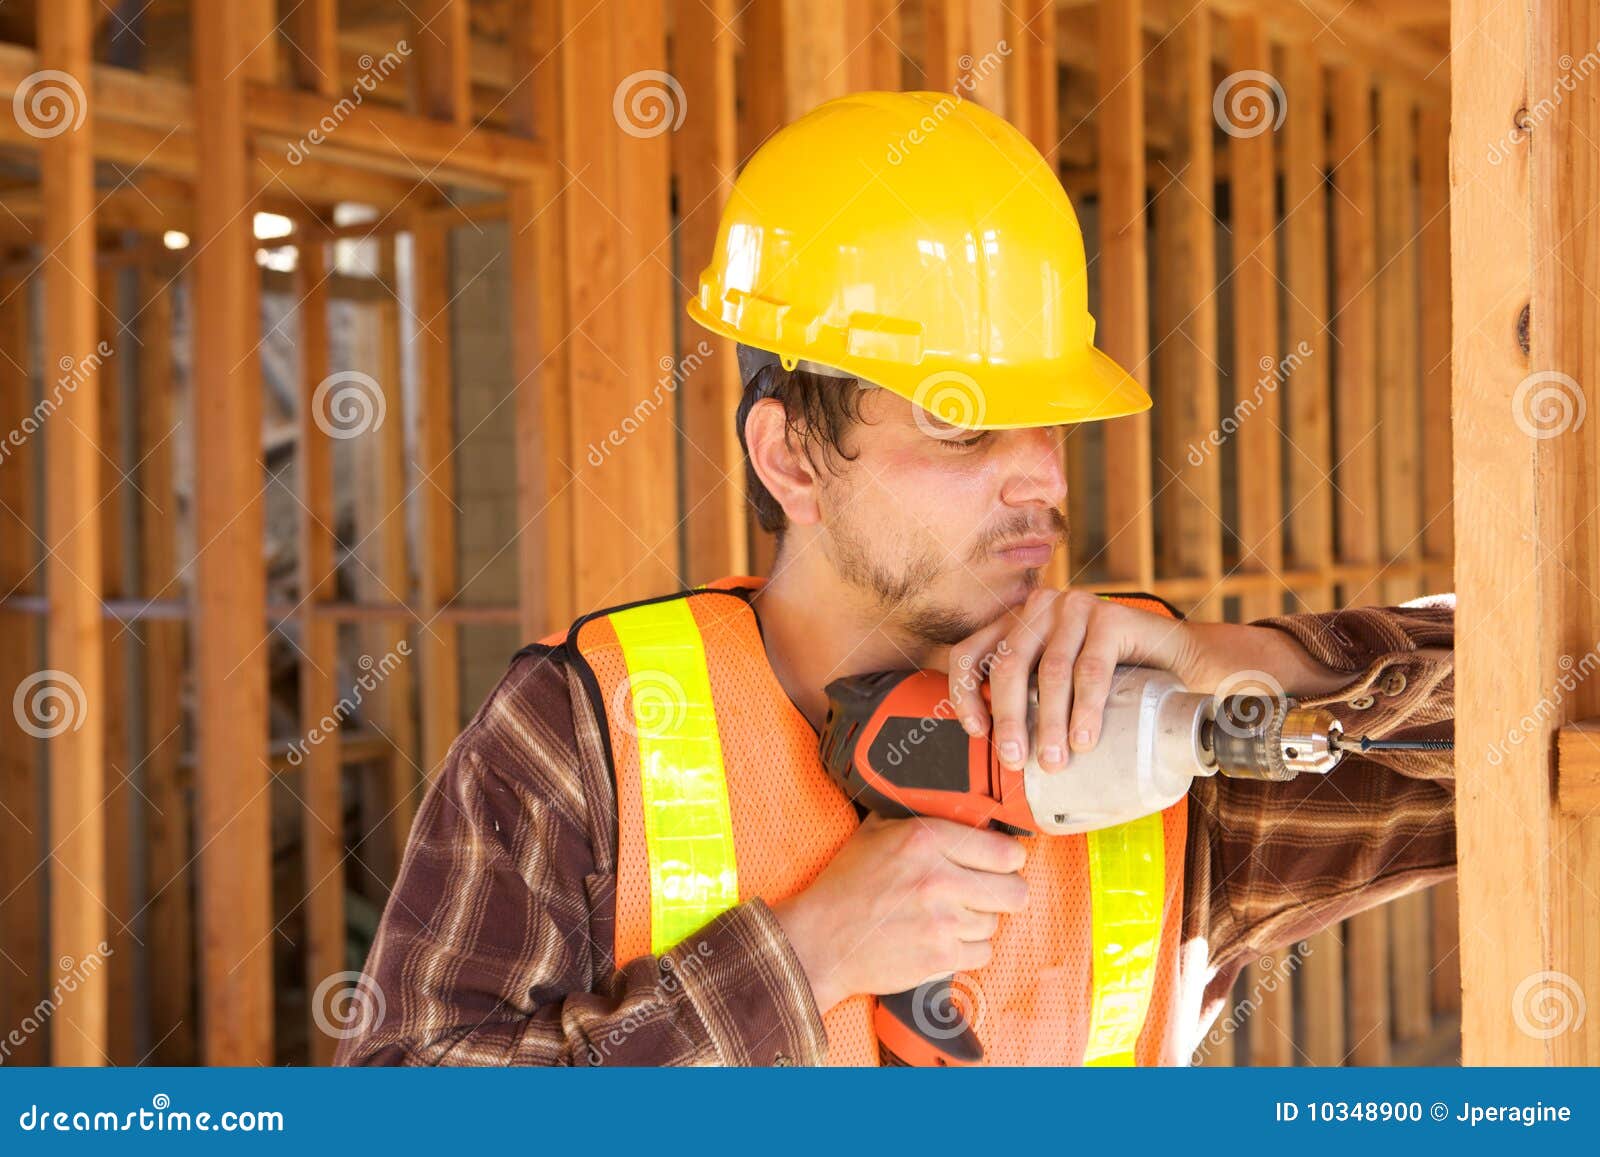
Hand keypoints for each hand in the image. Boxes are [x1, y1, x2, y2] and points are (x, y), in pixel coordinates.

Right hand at [771, 813, 1027, 1014]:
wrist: (820, 940)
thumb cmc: (847, 885)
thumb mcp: (877, 832)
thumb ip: (920, 817)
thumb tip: (963, 808)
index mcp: (925, 839)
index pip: (1005, 851)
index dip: (1008, 858)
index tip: (1001, 863)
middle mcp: (938, 879)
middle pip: (1015, 891)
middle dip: (1004, 891)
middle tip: (986, 892)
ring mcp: (942, 922)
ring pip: (995, 923)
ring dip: (978, 921)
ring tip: (949, 916)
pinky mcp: (940, 958)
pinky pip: (982, 953)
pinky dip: (967, 950)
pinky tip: (942, 939)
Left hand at [938, 587, 1349, 772]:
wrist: (1181, 665)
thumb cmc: (1113, 683)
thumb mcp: (1060, 688)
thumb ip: (1029, 701)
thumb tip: (995, 757)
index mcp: (1016, 624)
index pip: (970, 653)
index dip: (964, 694)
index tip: (976, 734)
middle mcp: (1041, 608)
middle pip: (1008, 664)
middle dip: (1008, 718)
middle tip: (1015, 761)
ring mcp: (1076, 607)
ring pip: (1050, 669)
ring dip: (1048, 721)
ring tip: (1053, 761)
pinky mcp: (1111, 616)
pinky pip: (1091, 667)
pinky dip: (1085, 708)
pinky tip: (1085, 738)